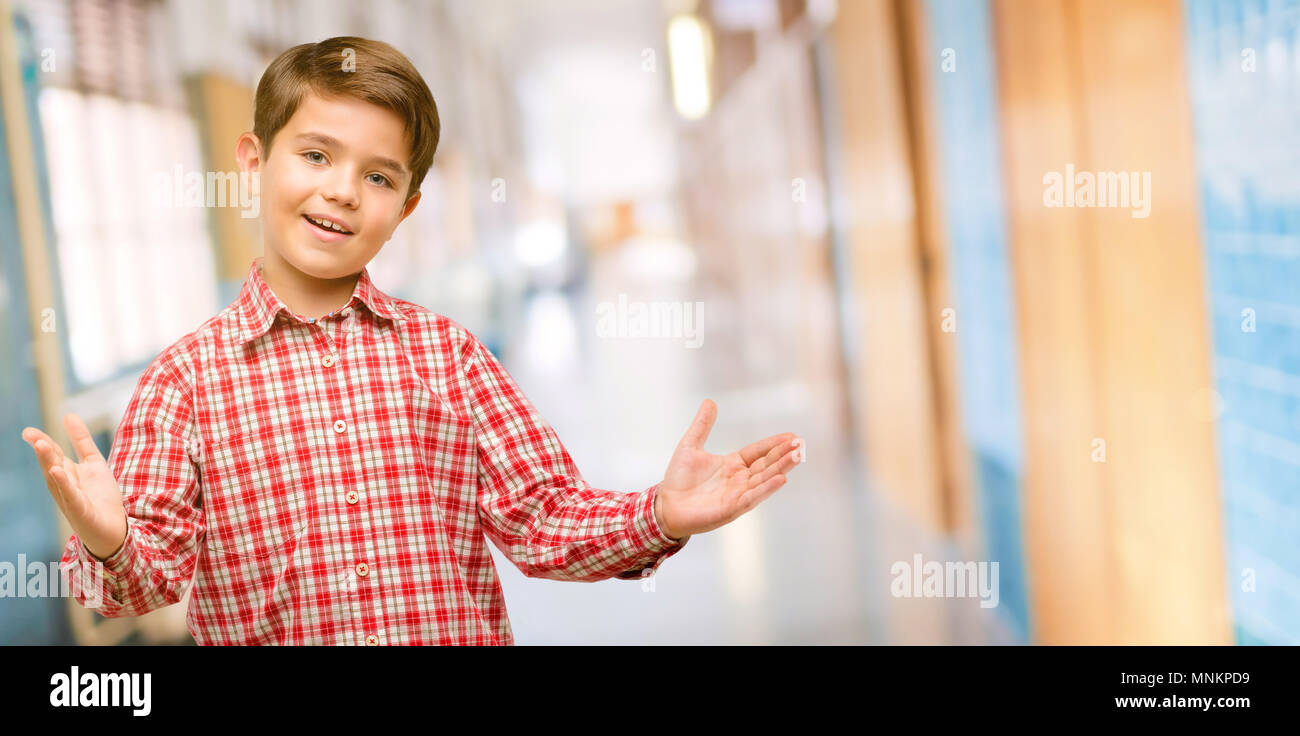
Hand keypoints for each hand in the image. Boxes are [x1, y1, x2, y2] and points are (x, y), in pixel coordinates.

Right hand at [22, 414, 127, 560]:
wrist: (113, 530)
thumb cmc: (99, 498)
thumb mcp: (93, 464)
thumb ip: (82, 442)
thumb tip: (68, 415)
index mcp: (67, 473)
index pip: (53, 455)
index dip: (42, 442)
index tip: (27, 432)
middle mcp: (64, 485)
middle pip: (52, 464)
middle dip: (43, 450)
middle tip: (30, 435)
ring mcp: (71, 498)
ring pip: (57, 479)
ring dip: (49, 462)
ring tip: (42, 445)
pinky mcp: (81, 511)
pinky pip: (71, 495)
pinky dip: (64, 483)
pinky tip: (57, 471)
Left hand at [655, 399, 803, 539]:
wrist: (666, 505)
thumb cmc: (678, 479)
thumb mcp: (690, 445)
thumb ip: (702, 425)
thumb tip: (710, 401)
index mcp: (733, 465)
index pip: (759, 452)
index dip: (775, 444)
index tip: (792, 436)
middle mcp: (740, 480)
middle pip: (767, 465)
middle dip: (784, 455)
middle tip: (801, 444)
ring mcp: (738, 494)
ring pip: (764, 479)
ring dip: (781, 468)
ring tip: (796, 457)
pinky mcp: (732, 508)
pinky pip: (753, 497)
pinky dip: (767, 488)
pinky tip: (781, 479)